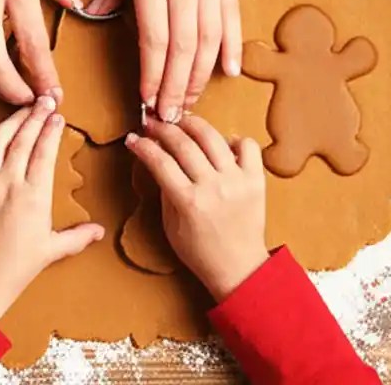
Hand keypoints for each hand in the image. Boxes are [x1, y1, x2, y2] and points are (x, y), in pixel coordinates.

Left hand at [0, 96, 105, 320]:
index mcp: (34, 197)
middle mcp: (8, 185)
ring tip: (21, 110)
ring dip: (9, 121)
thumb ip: (78, 236)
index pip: (44, 152)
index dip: (51, 130)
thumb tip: (100, 231)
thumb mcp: (53, 250)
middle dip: (34, 116)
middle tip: (44, 101)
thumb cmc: (18, 267)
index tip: (58, 116)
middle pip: (22, 139)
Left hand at [87, 0, 240, 121]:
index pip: (152, 38)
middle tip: (169, 120)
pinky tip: (227, 71)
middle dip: (175, 89)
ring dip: (200, 76)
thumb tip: (95, 15)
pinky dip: (229, 46)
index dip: (151, 76)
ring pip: (209, 39)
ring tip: (191, 104)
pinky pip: (231, 15)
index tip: (146, 103)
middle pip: (183, 48)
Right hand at [125, 115, 267, 300]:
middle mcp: (214, 188)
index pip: (160, 162)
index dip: (143, 146)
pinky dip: (233, 139)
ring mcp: (237, 182)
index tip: (134, 138)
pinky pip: (248, 146)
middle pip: (184, 143)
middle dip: (163, 128)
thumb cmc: (200, 251)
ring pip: (213, 137)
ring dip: (193, 124)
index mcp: (189, 202)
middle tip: (154, 123)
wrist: (238, 268)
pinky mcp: (256, 181)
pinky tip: (222, 145)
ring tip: (182, 122)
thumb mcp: (170, 225)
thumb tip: (156, 158)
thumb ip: (165, 189)